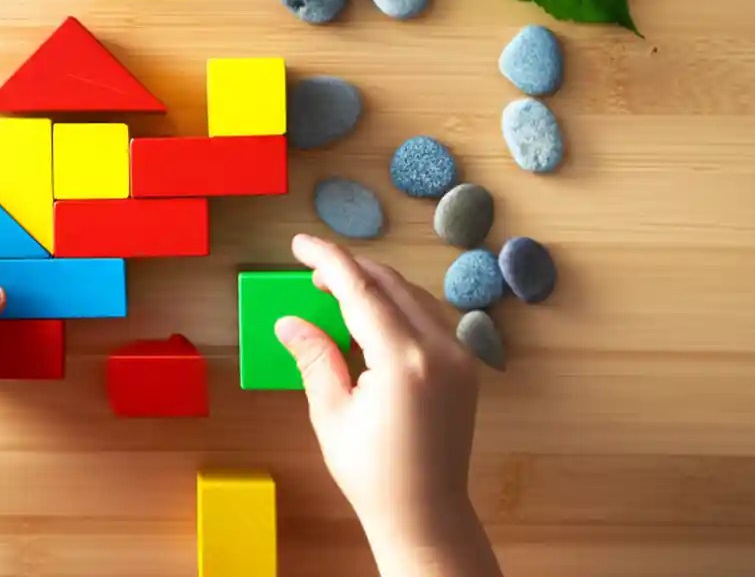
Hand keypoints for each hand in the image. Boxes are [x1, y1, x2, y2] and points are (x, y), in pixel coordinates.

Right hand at [275, 234, 501, 576]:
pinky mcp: (465, 367)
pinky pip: (429, 317)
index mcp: (404, 360)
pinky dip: (397, 305)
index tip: (301, 243)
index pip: (361, 290)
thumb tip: (288, 321)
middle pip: (391, 284)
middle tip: (309, 269)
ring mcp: (459, 357)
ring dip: (375, 285)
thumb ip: (314, 357)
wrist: (426, 512)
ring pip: (414, 296)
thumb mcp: (331, 412)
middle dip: (350, 268)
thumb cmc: (372, 472)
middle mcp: (440, 350)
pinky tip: (370, 317)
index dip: (328, 260)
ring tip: (333, 292)